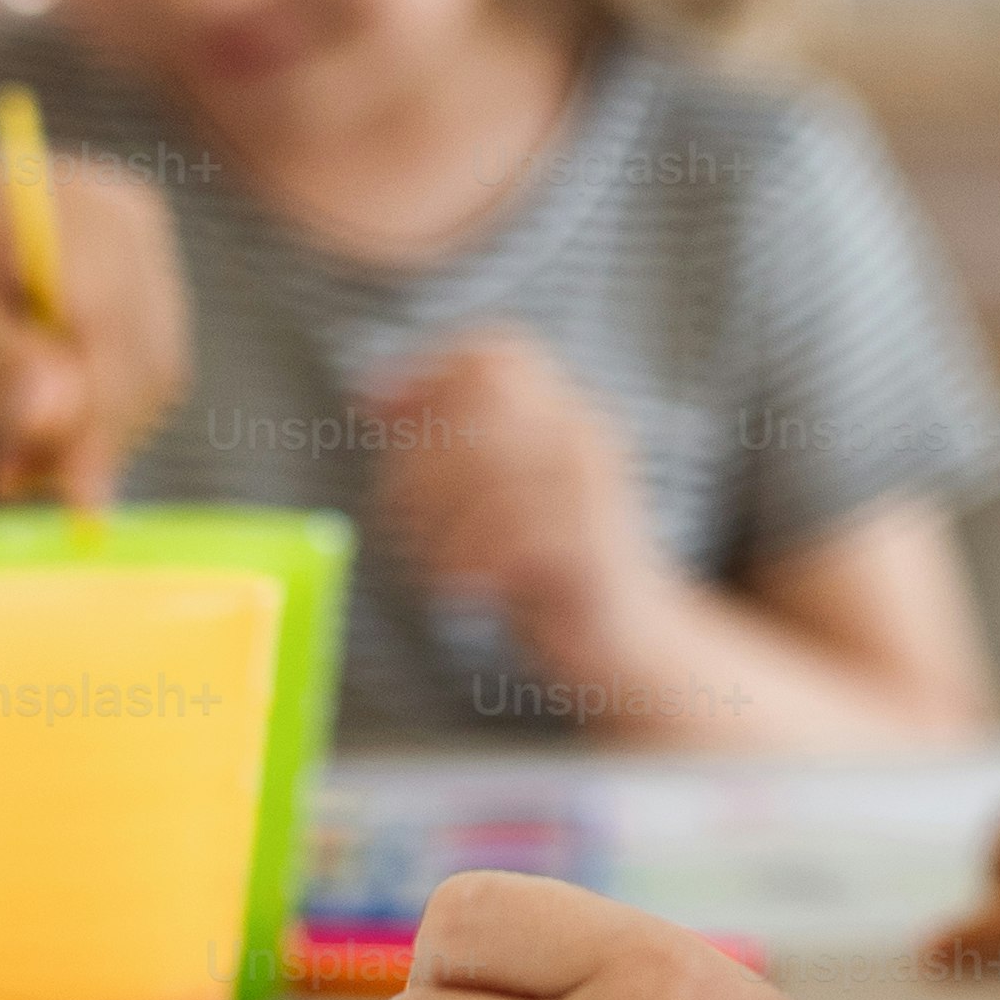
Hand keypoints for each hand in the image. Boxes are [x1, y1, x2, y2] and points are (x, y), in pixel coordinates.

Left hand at [0, 138, 186, 499]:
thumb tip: (59, 413)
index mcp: (78, 203)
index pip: (114, 327)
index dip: (104, 418)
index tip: (81, 503)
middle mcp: (129, 224)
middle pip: (144, 364)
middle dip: (78, 440)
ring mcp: (140, 261)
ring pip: (140, 390)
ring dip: (68, 440)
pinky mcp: (133, 303)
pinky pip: (126, 390)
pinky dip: (70, 428)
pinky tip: (6, 426)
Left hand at [364, 330, 674, 675]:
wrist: (629, 647)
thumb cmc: (547, 570)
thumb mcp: (489, 498)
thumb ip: (443, 445)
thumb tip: (370, 393)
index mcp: (562, 414)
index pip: (496, 351)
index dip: (429, 375)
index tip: (383, 421)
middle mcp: (585, 437)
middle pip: (481, 408)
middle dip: (421, 462)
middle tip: (402, 523)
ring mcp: (597, 489)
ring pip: (494, 473)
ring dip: (440, 526)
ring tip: (434, 568)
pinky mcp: (596, 548)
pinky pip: (517, 537)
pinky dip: (473, 565)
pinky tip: (468, 593)